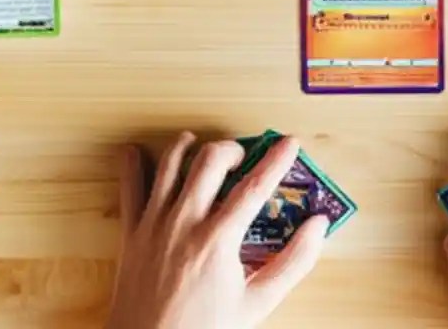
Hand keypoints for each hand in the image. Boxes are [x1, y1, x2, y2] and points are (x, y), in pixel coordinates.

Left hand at [106, 133, 328, 328]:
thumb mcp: (258, 303)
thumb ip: (293, 262)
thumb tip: (317, 227)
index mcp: (218, 240)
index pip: (255, 187)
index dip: (277, 160)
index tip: (290, 143)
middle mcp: (184, 223)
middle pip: (211, 161)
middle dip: (233, 148)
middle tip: (245, 156)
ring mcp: (154, 224)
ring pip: (170, 163)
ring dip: (188, 146)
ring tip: (200, 145)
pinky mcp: (131, 232)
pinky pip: (130, 186)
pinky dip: (133, 164)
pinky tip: (138, 152)